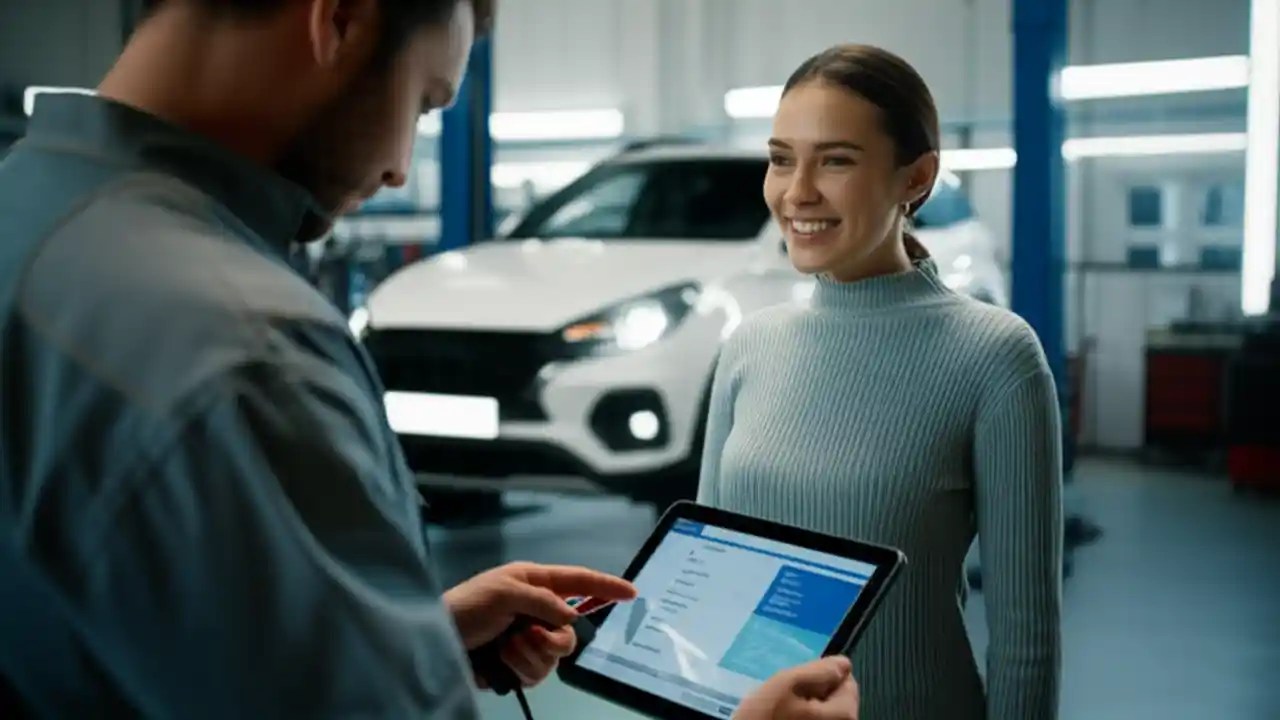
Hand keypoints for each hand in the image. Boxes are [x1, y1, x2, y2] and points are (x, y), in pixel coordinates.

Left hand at [443, 562, 635, 687]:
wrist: (435, 642)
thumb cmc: (466, 607)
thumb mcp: (504, 593)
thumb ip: (542, 601)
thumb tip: (573, 614)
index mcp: (534, 583)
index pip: (578, 581)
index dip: (605, 586)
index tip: (632, 592)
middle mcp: (536, 610)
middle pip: (570, 630)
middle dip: (551, 638)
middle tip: (528, 636)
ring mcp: (528, 638)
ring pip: (556, 655)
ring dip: (530, 655)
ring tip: (505, 648)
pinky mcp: (519, 663)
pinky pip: (540, 673)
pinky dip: (522, 669)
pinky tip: (502, 663)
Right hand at [734, 656, 858, 719]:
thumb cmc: (766, 717)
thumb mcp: (788, 684)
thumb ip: (820, 671)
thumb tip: (844, 664)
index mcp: (845, 713)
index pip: (846, 679)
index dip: (821, 676)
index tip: (797, 686)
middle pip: (836, 698)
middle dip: (814, 693)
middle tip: (786, 700)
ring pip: (824, 712)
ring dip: (805, 708)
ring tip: (782, 713)